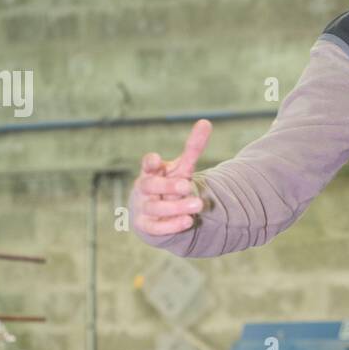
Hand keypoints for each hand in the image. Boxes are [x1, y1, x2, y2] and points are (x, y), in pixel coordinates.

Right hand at [131, 118, 211, 236]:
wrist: (154, 214)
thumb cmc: (168, 185)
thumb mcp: (180, 167)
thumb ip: (192, 148)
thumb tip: (205, 122)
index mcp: (151, 172)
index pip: (147, 165)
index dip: (150, 162)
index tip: (157, 160)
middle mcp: (144, 188)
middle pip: (150, 185)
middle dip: (168, 186)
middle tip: (187, 186)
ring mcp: (143, 207)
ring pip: (155, 208)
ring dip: (176, 208)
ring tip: (197, 205)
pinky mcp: (146, 226)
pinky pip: (156, 228)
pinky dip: (171, 225)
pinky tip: (188, 222)